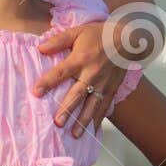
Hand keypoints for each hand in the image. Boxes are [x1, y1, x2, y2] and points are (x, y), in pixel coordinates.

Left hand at [32, 21, 126, 135]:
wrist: (130, 38)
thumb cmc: (100, 34)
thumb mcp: (78, 31)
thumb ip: (59, 40)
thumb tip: (40, 49)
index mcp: (81, 58)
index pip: (61, 72)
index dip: (48, 82)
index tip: (35, 92)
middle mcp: (93, 73)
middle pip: (78, 94)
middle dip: (68, 109)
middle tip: (58, 123)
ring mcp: (104, 83)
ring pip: (93, 105)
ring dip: (84, 121)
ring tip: (75, 135)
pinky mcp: (112, 89)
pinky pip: (105, 107)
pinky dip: (99, 120)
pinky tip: (92, 132)